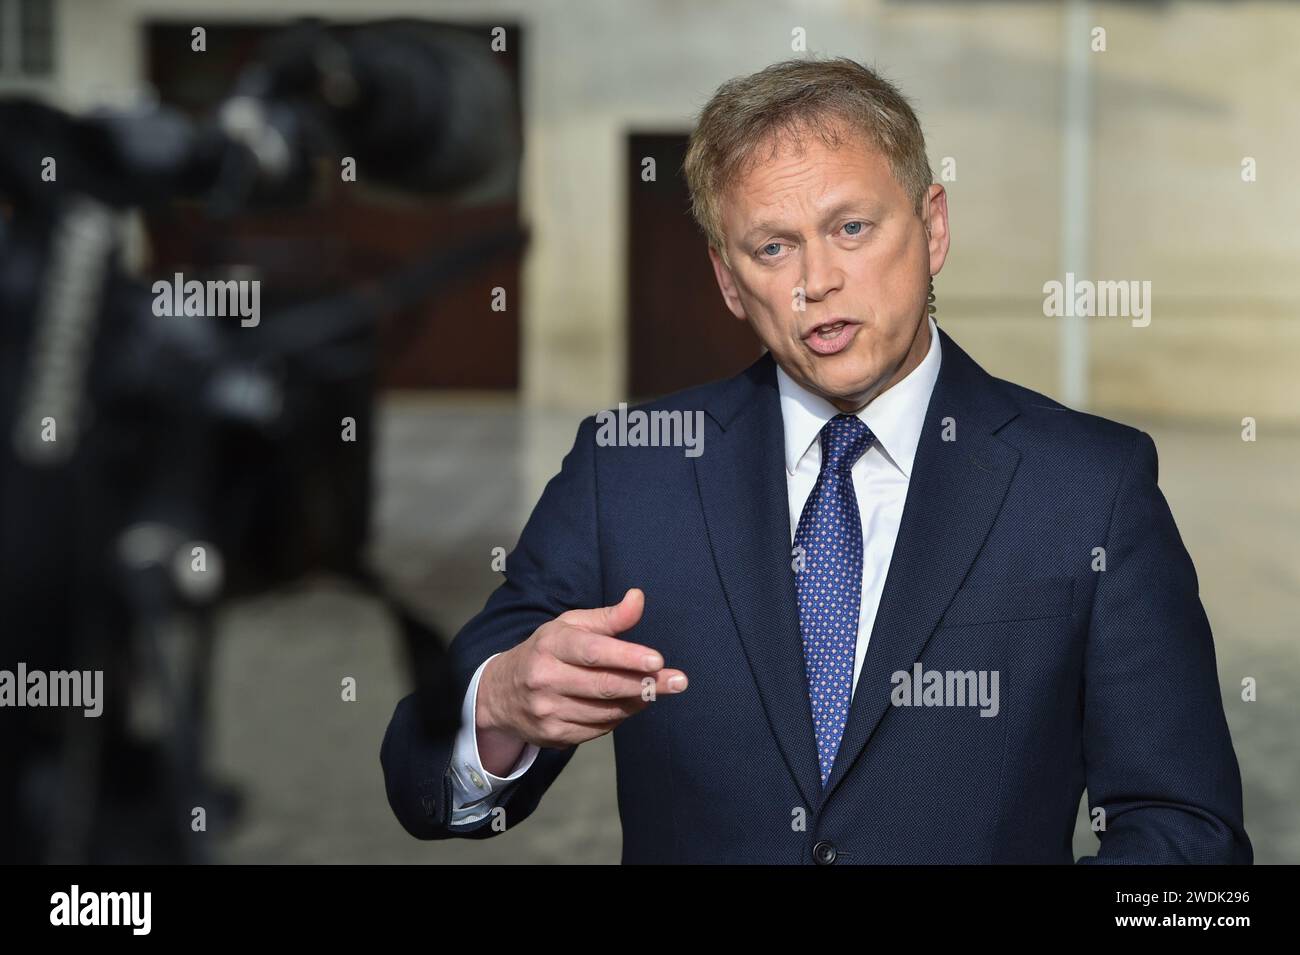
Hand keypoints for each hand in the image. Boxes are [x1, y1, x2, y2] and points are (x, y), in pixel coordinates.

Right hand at [475, 589, 686, 768]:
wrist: (501, 693)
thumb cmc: (546, 651)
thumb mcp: (570, 626)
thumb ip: (608, 617)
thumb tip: (638, 598)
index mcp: (551, 645)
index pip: (592, 651)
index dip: (627, 656)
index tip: (658, 659)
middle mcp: (545, 679)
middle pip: (604, 685)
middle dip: (646, 683)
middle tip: (678, 681)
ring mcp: (547, 711)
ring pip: (605, 710)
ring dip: (637, 700)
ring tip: (656, 690)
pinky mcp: (552, 735)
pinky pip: (598, 729)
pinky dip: (619, 716)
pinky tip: (629, 704)